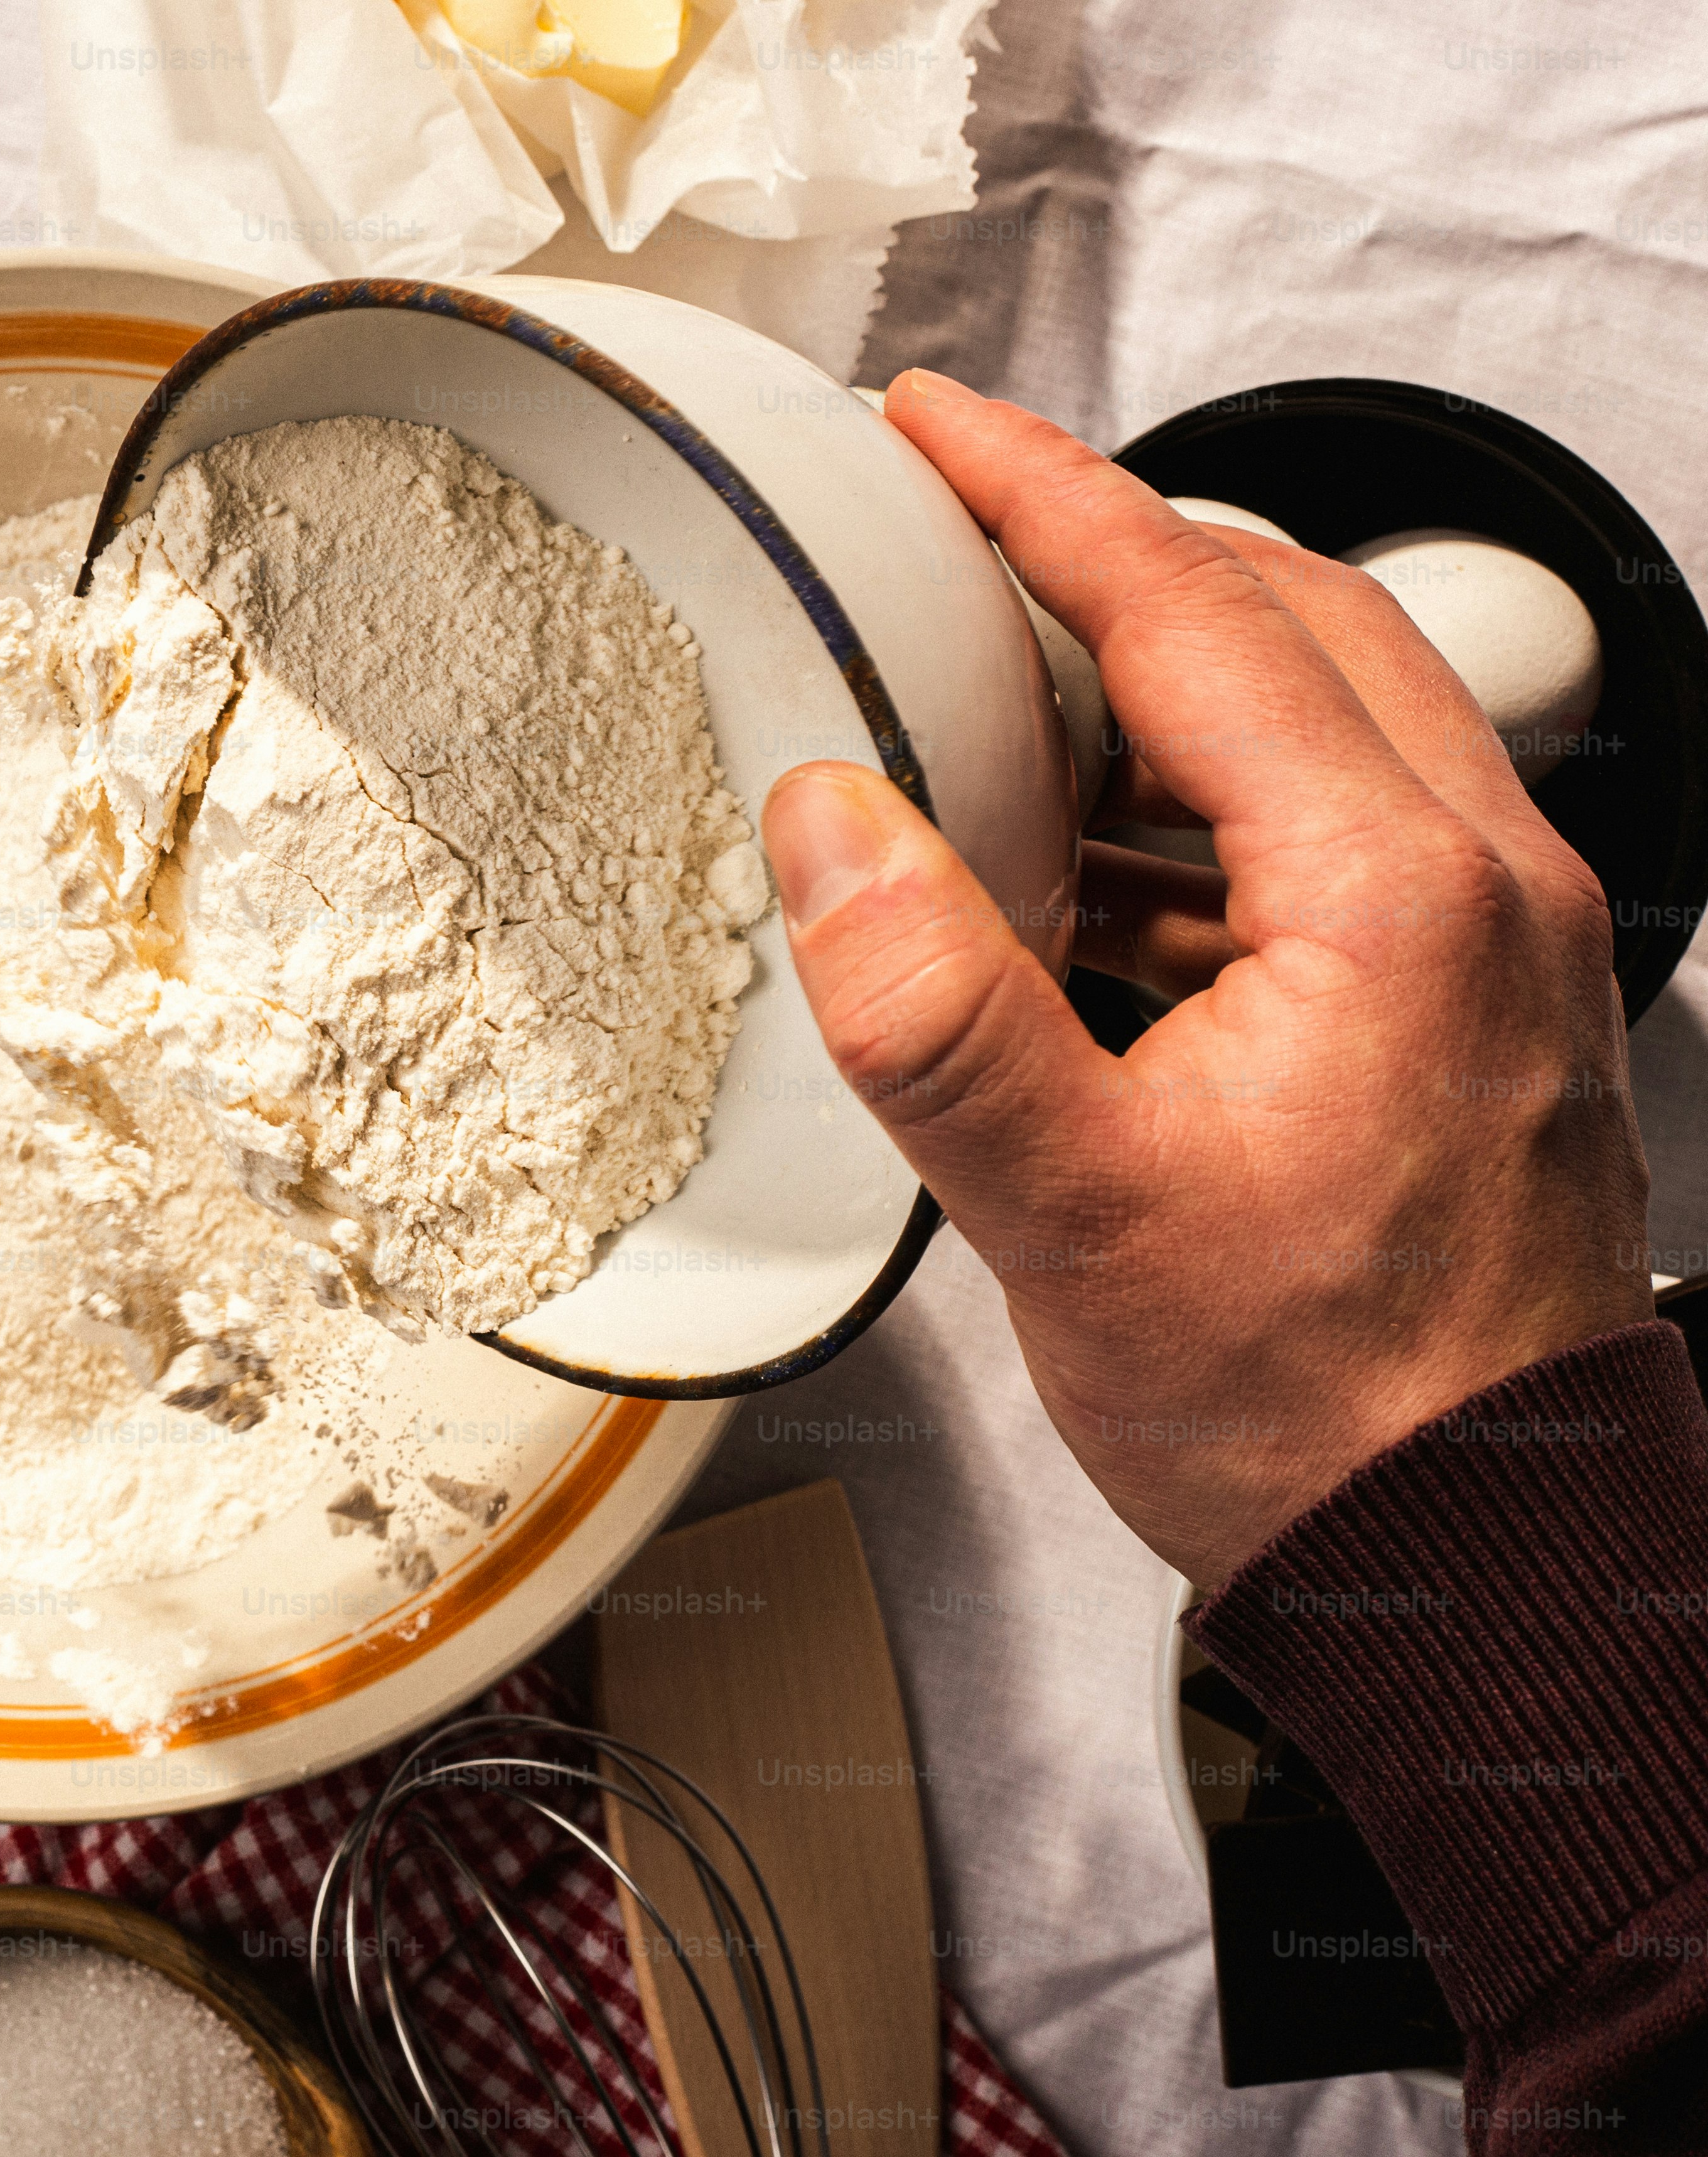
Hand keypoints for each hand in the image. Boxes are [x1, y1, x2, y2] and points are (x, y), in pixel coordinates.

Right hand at [762, 370, 1651, 1588]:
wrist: (1477, 1555)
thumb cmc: (1312, 1410)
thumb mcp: (1076, 1217)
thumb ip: (939, 1014)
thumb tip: (831, 832)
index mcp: (1398, 894)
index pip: (1201, 611)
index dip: (1047, 500)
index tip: (943, 430)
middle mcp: (1483, 888)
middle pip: (1292, 620)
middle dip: (1117, 551)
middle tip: (968, 527)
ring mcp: (1495, 949)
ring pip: (1329, 717)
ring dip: (1168, 680)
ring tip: (1006, 697)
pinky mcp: (1472, 1013)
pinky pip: (1341, 832)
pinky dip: (1209, 803)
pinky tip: (1097, 874)